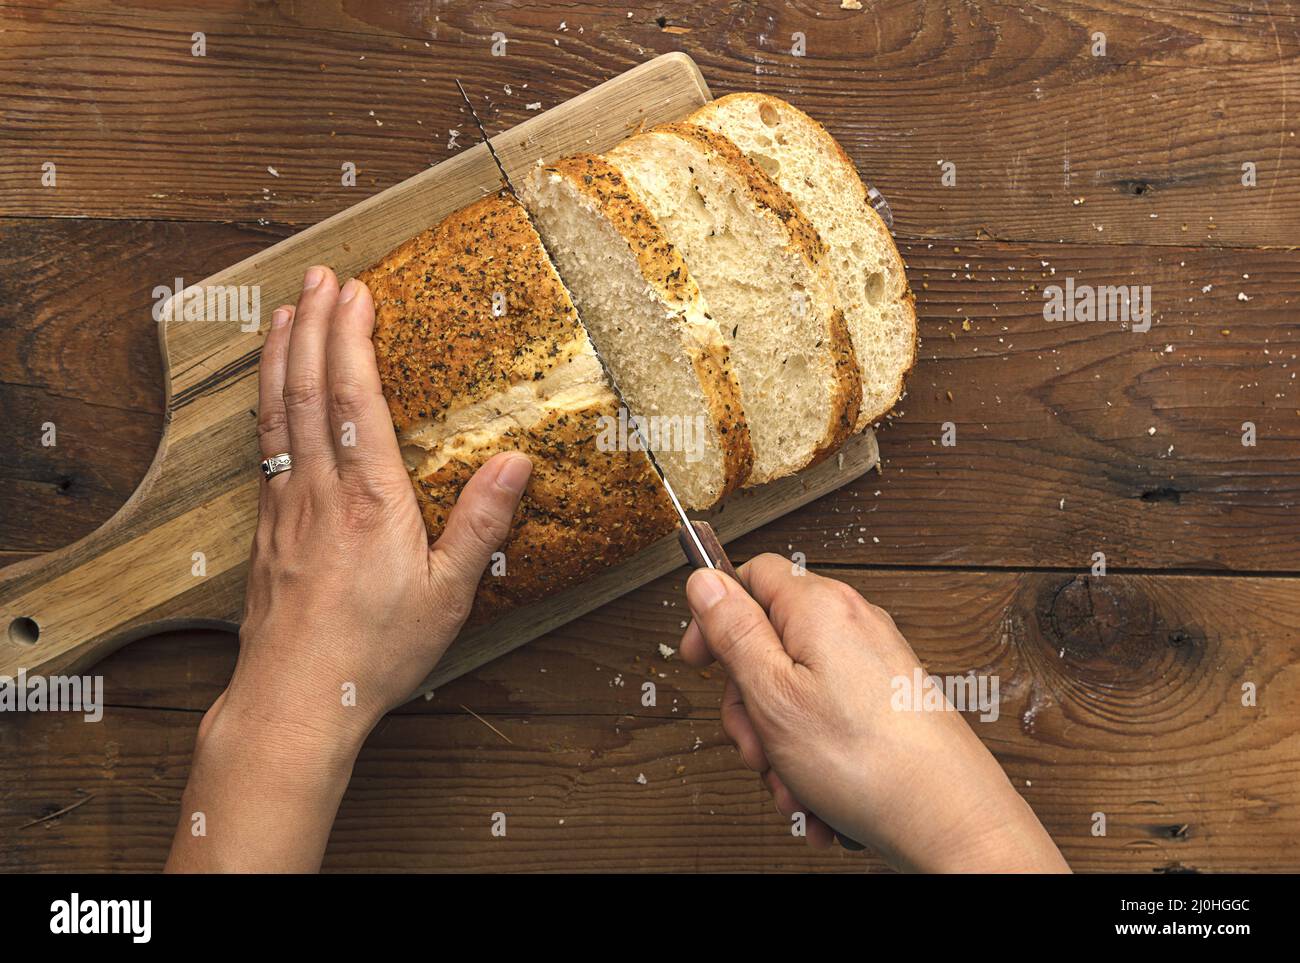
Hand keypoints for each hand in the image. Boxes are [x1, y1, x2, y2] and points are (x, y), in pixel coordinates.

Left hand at [167, 266, 530, 871]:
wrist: (295, 699)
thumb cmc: (375, 652)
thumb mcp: (449, 594)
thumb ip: (481, 523)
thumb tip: (516, 461)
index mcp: (369, 500)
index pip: (353, 398)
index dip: (352, 338)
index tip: (356, 292)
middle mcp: (319, 491)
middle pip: (308, 388)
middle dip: (314, 325)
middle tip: (320, 277)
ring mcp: (284, 507)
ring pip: (276, 412)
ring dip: (282, 354)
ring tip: (287, 311)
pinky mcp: (265, 529)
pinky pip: (264, 445)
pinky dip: (267, 402)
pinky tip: (271, 392)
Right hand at [679, 555, 1068, 872]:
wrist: (948, 819)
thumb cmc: (868, 761)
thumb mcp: (772, 693)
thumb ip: (734, 631)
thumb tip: (704, 581)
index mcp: (819, 607)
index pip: (751, 575)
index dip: (716, 616)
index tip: (701, 659)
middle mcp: (852, 624)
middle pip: (769, 643)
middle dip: (750, 703)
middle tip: (755, 743)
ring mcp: (873, 663)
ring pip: (795, 691)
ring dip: (779, 743)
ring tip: (792, 782)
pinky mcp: (887, 700)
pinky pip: (828, 718)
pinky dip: (813, 756)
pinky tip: (816, 796)